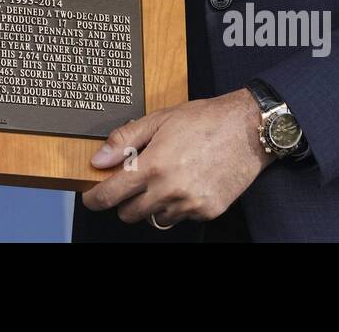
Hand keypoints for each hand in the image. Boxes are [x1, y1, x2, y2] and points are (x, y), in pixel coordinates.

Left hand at [81, 89, 273, 226]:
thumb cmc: (203, 119)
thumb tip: (99, 159)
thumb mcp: (159, 120)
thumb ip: (125, 140)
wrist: (247, 129)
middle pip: (129, 213)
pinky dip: (177, 206)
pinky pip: (180, 217)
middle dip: (125, 200)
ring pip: (155, 218)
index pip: (111, 195)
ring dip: (152, 204)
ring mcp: (190, 204)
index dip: (95, 199)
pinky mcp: (207, 211)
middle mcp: (169, 190)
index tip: (91, 198)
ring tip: (165, 179)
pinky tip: (186, 183)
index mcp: (153, 165)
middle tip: (134, 182)